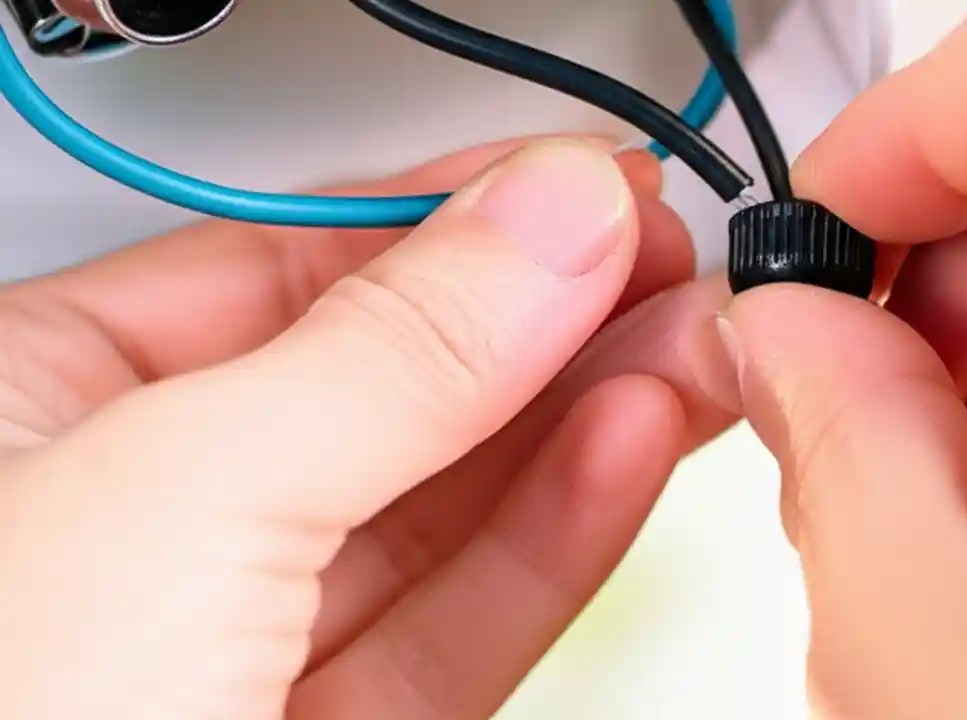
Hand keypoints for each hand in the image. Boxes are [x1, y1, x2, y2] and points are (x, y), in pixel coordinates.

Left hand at [0, 138, 736, 718]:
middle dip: (544, 314)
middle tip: (668, 266)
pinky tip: (630, 447)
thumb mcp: (174, 508)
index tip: (585, 191)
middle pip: (386, 381)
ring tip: (686, 347)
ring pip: (444, 500)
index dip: (452, 216)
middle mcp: (141, 529)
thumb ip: (382, 357)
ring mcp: (243, 647)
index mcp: (35, 421)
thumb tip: (545, 220)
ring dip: (580, 414)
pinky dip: (559, 526)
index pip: (282, 264)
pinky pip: (460, 616)